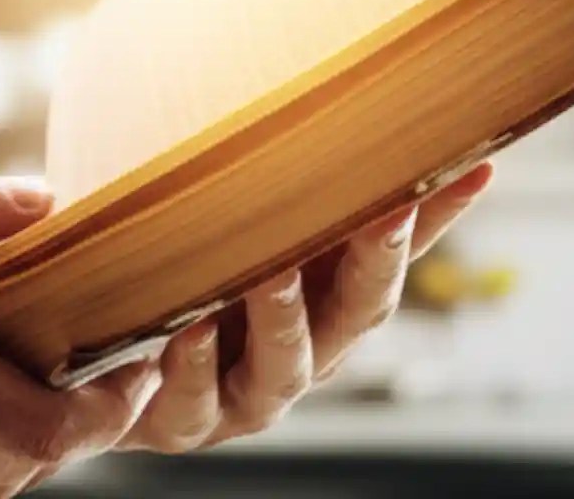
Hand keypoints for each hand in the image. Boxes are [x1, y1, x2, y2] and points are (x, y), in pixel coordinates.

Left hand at [119, 162, 492, 451]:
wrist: (115, 372)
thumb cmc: (213, 296)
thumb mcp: (271, 247)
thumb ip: (341, 206)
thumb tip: (434, 152)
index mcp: (333, 315)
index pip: (392, 264)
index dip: (424, 226)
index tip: (458, 173)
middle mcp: (305, 358)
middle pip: (355, 317)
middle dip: (374, 264)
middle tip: (385, 211)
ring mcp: (245, 396)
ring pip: (281, 368)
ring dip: (281, 319)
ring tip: (273, 270)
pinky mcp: (182, 421)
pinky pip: (186, 400)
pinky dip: (185, 367)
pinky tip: (181, 331)